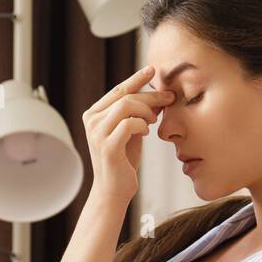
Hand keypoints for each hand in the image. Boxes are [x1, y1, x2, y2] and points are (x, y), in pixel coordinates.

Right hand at [82, 65, 173, 203]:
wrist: (113, 191)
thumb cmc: (123, 161)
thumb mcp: (129, 131)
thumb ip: (136, 113)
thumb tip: (157, 94)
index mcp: (94, 114)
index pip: (118, 90)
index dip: (136, 79)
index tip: (153, 71)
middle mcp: (92, 121)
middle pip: (125, 96)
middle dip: (150, 95)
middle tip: (169, 98)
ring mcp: (97, 133)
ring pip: (126, 106)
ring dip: (146, 110)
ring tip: (153, 121)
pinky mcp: (107, 146)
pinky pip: (129, 123)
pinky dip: (142, 125)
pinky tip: (146, 133)